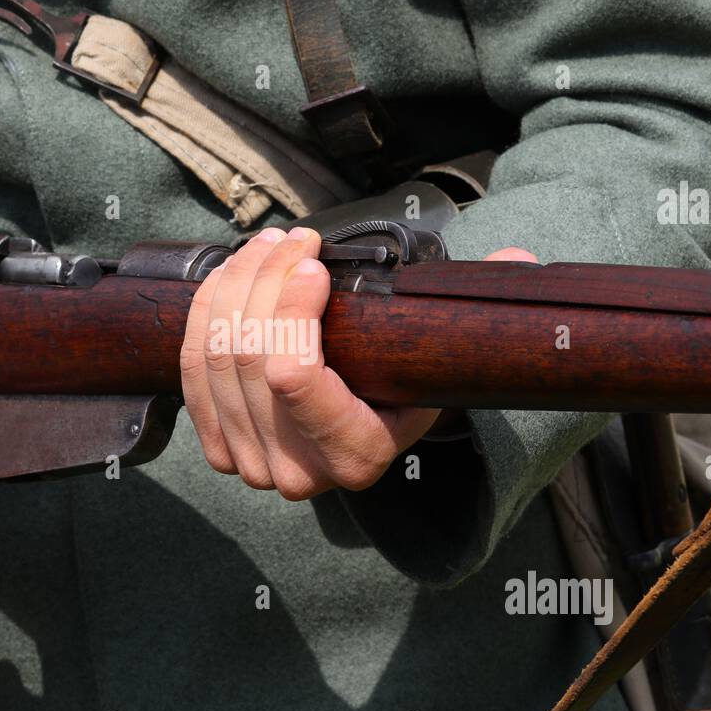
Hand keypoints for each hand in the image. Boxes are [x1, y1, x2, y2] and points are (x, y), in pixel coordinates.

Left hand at [179, 226, 534, 499]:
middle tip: (292, 240)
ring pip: (213, 355)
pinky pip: (190, 366)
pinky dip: (206, 310)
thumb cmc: (406, 386)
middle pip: (247, 356)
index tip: (314, 261)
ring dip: (234, 286)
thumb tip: (520, 258)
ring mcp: (249, 461)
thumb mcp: (443, 356)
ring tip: (267, 247)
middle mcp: (296, 470)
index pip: (290, 378)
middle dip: (263, 280)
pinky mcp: (218, 443)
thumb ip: (479, 310)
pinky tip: (234, 274)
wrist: (366, 430)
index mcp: (355, 455)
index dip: (290, 306)